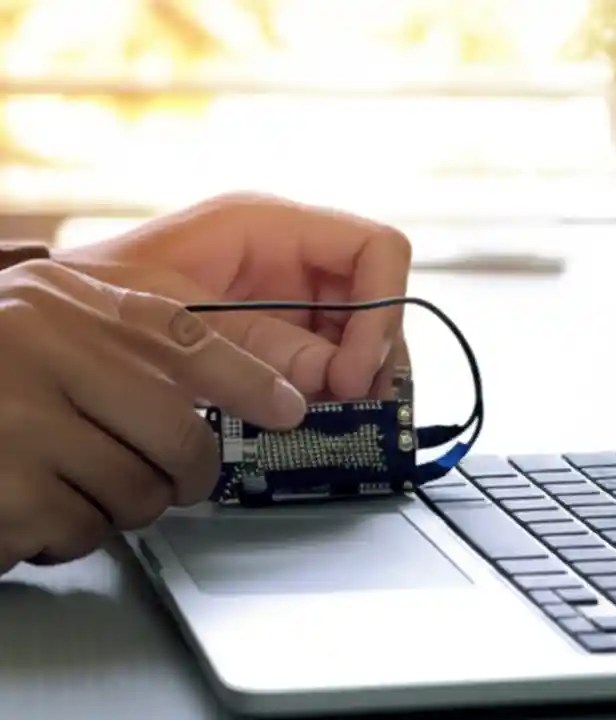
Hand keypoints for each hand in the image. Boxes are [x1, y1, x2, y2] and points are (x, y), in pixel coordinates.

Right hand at [0, 260, 305, 573]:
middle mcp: (46, 351)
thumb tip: (232, 379)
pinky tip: (29, 504)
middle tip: (176, 479)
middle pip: (178, 438)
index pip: (187, 339)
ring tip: (71, 480)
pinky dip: (66, 533)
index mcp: (65, 303)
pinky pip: (80, 532)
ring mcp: (20, 422)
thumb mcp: (42, 316)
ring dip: (121, 504)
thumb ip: (121, 334)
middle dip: (189, 473)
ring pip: (137, 493)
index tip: (292, 406)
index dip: (250, 379)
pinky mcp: (4, 490)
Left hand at [56, 192, 412, 400]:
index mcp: (271, 226)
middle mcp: (293, 257)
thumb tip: (335, 381)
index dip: (383, 307)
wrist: (57, 321)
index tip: (357, 370)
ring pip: (362, 334)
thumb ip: (261, 348)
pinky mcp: (281, 334)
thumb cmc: (101, 299)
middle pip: (377, 298)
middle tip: (355, 406)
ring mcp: (291, 296)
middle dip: (375, 354)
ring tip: (338, 416)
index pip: (377, 249)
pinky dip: (333, 392)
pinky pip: (330, 360)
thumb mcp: (183, 322)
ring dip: (360, 378)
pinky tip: (318, 415)